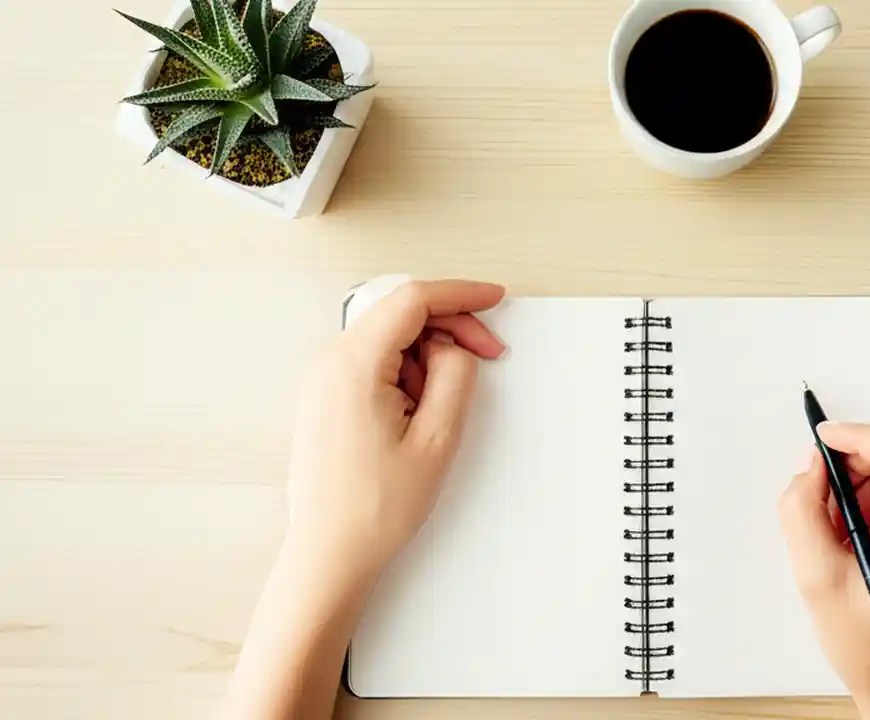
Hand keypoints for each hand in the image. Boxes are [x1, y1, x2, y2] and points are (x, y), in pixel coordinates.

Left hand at [287, 279, 505, 578]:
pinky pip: (372, 361)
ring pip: (388, 337)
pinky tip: (418, 408)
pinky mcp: (324, 396)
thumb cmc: (374, 509)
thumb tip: (455, 347)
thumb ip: (455, 376)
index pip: (412, 300)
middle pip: (399, 312)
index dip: (460, 294)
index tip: (494, 299)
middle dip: (449, 326)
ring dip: (426, 354)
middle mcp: (329, 362)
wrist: (327, 554)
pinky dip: (405, 370)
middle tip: (487, 356)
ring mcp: (321, 379)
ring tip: (438, 409)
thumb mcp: (437, 439)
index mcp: (354, 365)